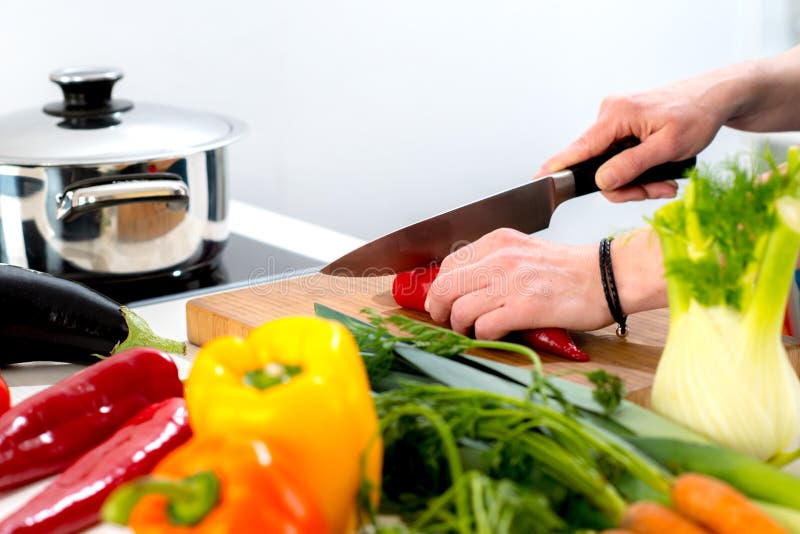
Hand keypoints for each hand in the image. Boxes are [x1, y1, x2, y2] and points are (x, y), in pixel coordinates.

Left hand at [424, 228, 612, 339]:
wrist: (608, 276)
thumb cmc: (569, 270)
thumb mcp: (524, 252)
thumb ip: (494, 263)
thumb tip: (463, 287)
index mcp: (498, 241)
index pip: (448, 265)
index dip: (439, 288)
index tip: (442, 302)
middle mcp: (500, 258)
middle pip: (445, 287)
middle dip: (439, 310)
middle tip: (446, 321)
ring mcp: (511, 282)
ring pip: (459, 310)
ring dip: (460, 327)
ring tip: (470, 331)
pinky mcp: (525, 307)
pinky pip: (484, 327)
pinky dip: (482, 336)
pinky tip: (492, 336)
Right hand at [537, 77, 731, 201]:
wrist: (716, 97)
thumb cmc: (698, 115)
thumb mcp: (669, 146)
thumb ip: (632, 165)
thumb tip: (602, 181)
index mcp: (617, 114)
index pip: (579, 147)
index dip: (557, 167)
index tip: (537, 180)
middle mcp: (610, 115)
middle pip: (599, 166)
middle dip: (627, 186)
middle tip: (658, 190)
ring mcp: (616, 121)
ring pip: (611, 167)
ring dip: (637, 182)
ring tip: (666, 184)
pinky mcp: (623, 128)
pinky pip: (620, 159)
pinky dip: (639, 171)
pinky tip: (661, 175)